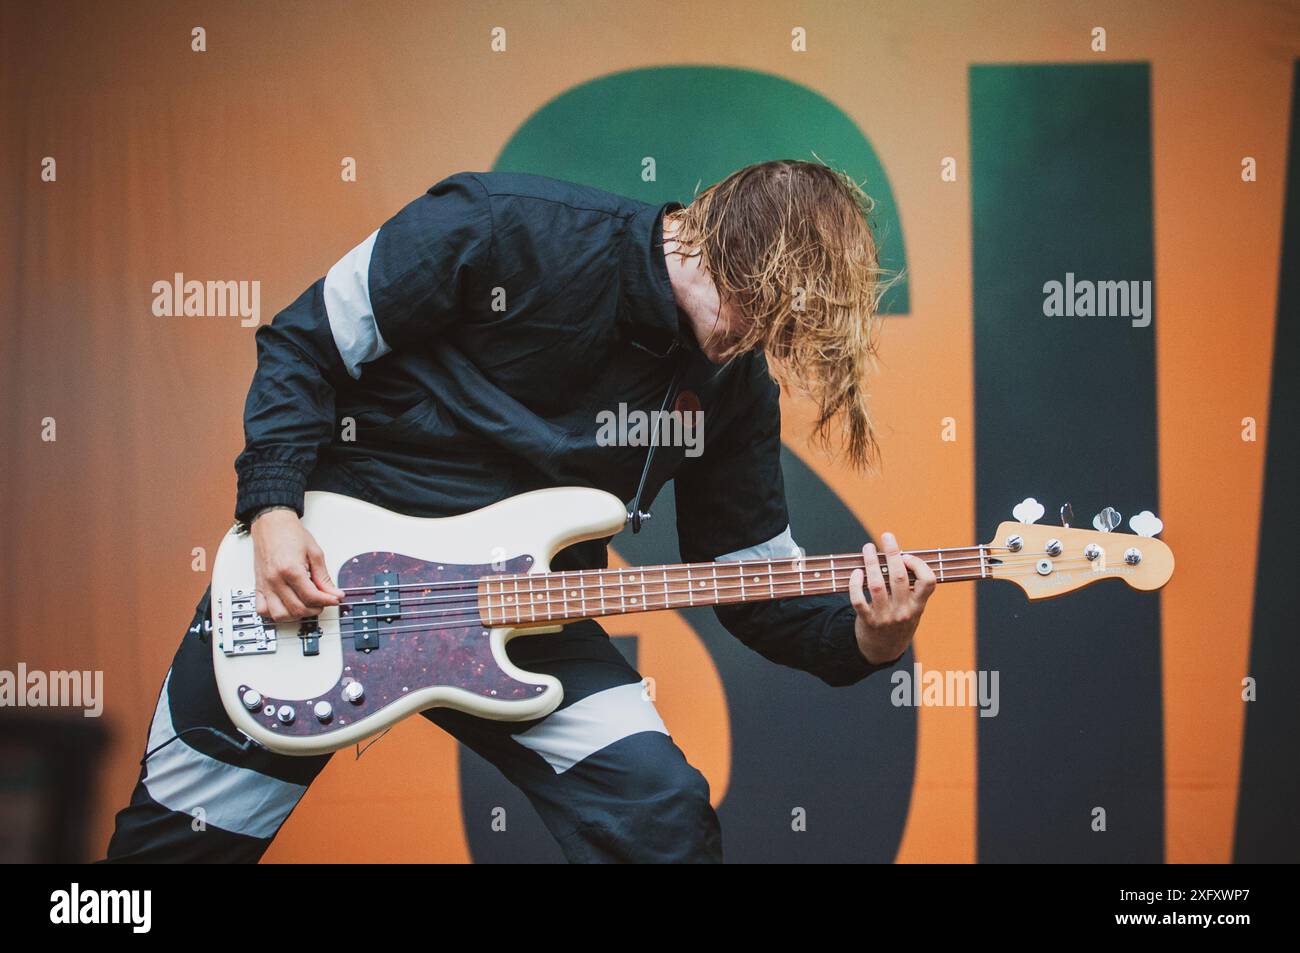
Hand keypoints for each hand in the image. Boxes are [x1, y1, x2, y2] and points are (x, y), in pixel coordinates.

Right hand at [251, 508, 344, 621]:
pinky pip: (262, 610)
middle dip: (315, 608)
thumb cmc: (290, 533)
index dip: (327, 601)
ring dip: (296, 614)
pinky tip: (286, 606)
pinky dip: (275, 613)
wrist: (271, 523)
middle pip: (297, 608)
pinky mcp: (258, 586)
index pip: (311, 596)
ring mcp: (265, 585)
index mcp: (290, 570)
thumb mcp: (314, 552)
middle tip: (323, 600)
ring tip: (306, 604)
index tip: (335, 599)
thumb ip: (324, 576)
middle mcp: (275, 580)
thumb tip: (334, 593)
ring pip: (279, 615)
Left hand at [849, 532, 935, 664]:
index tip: (907, 556)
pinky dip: (855, 584)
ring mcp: (885, 617)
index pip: (928, 582)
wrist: (884, 651)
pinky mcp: (867, 621)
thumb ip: (910, 588)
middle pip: (898, 577)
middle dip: (892, 553)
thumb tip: (899, 555)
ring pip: (877, 585)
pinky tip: (857, 572)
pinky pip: (858, 600)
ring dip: (871, 563)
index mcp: (918, 606)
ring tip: (868, 548)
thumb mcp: (913, 609)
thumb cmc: (900, 622)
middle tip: (887, 536)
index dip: (919, 565)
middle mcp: (903, 611)